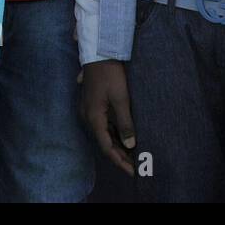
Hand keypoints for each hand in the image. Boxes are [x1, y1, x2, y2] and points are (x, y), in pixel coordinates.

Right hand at [81, 59, 136, 175]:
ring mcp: (88, 111)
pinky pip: (103, 126)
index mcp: (93, 117)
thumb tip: (130, 145)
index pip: (106, 147)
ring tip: (133, 156)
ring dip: (117, 146)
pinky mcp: (92, 105)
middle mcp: (87, 117)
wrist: (98, 53)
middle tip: (136, 167)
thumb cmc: (110, 74)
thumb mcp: (121, 99)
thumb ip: (125, 123)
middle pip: (104, 142)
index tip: (133, 172)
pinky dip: (113, 135)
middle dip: (120, 156)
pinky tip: (124, 139)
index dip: (120, 161)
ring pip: (103, 134)